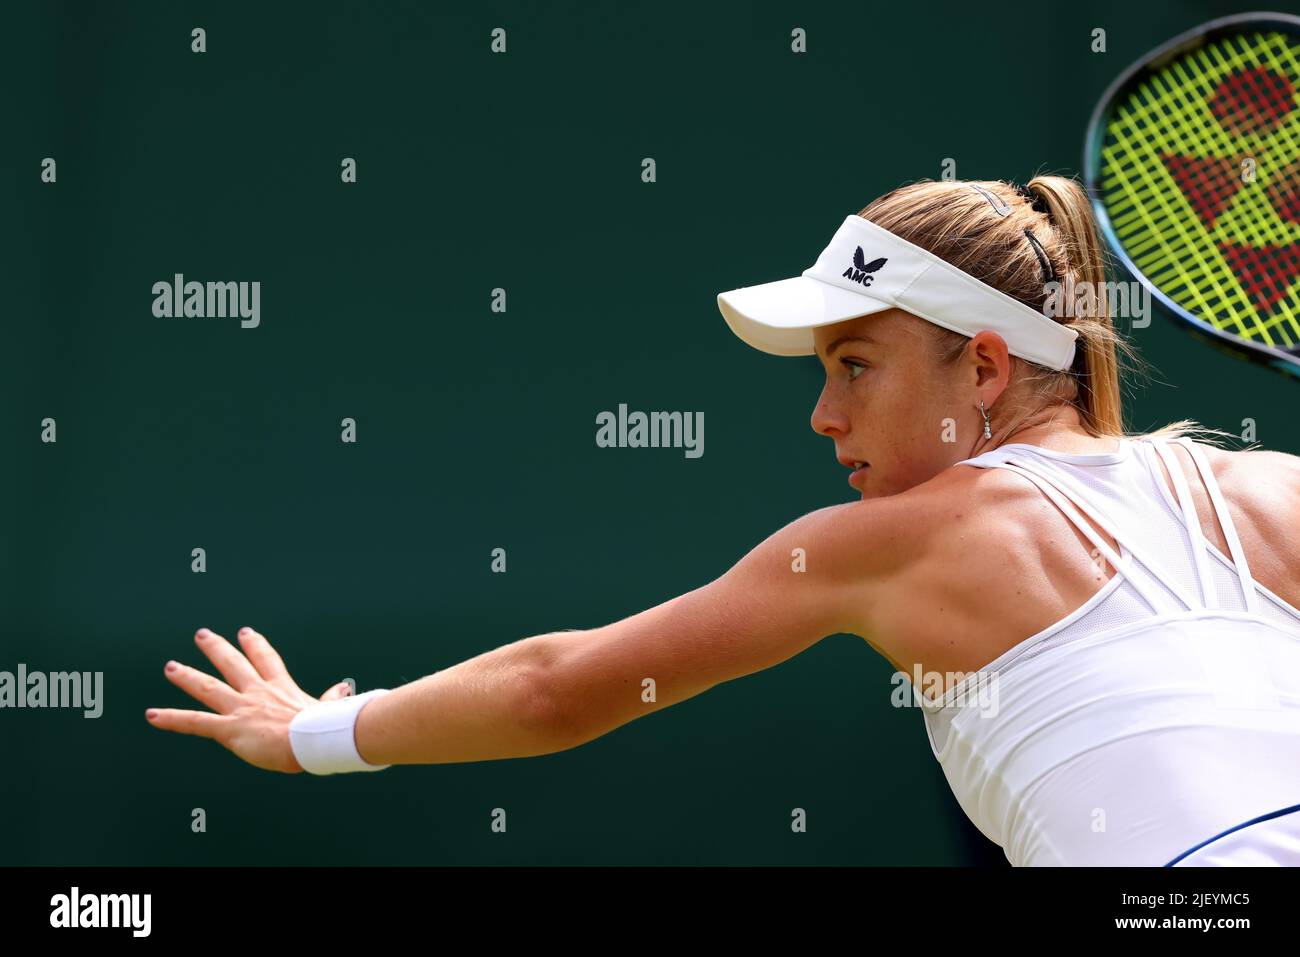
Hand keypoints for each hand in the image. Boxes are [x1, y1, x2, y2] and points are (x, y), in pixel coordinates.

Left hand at [146, 626, 352, 772]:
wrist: (314, 739)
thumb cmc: (325, 726)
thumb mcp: (328, 708)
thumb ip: (330, 697)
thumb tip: (343, 689)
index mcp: (281, 687)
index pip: (265, 660)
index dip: (254, 645)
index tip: (245, 633)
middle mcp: (257, 692)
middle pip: (232, 665)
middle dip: (216, 649)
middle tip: (202, 635)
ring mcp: (241, 708)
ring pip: (208, 688)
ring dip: (187, 677)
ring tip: (171, 666)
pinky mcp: (230, 729)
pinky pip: (195, 723)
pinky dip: (172, 719)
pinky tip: (152, 716)